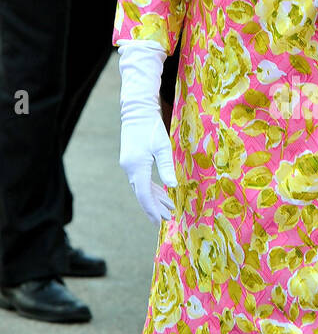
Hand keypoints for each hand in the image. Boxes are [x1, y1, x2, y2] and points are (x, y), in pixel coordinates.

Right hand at [118, 41, 176, 225]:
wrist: (136, 111)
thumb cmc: (151, 127)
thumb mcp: (162, 146)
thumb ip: (166, 167)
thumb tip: (173, 186)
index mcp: (137, 167)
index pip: (144, 195)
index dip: (153, 210)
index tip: (160, 222)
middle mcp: (130, 169)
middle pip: (143, 194)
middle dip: (155, 208)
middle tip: (168, 218)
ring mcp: (129, 166)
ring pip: (142, 188)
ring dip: (155, 198)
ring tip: (170, 208)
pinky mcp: (132, 161)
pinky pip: (142, 180)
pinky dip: (152, 188)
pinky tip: (163, 192)